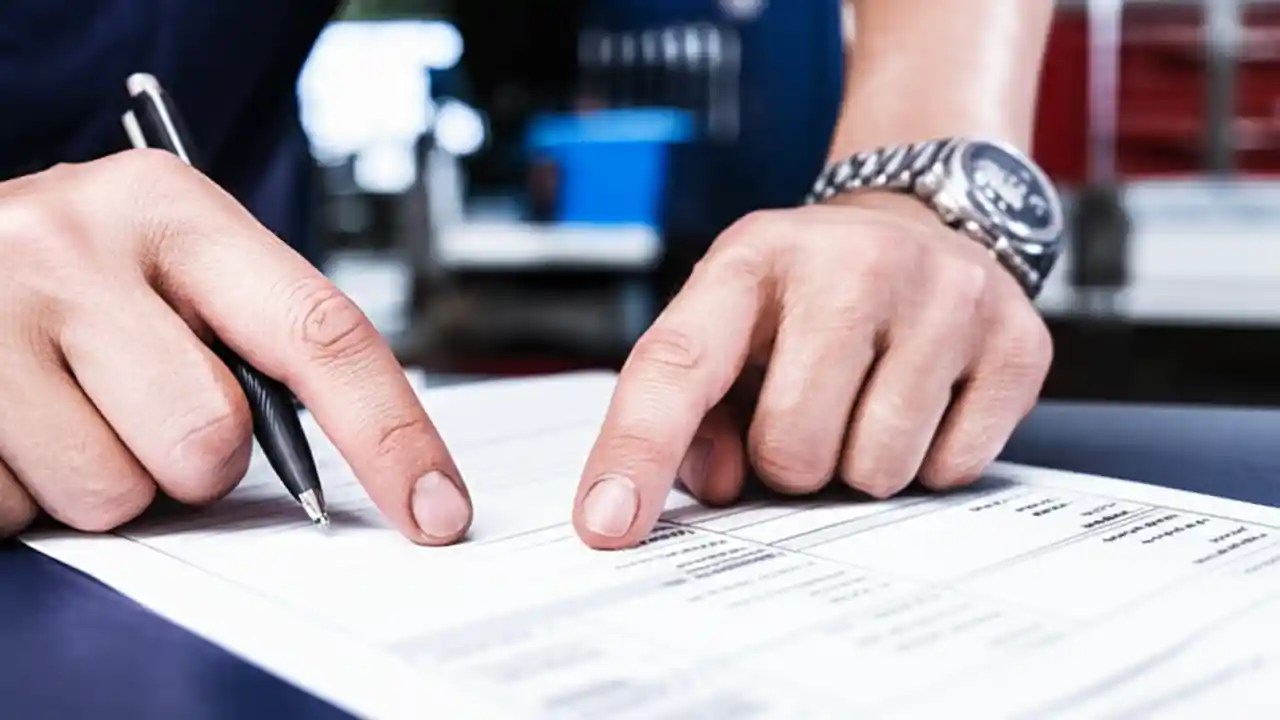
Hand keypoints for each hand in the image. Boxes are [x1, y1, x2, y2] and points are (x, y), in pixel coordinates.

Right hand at [0, 150, 470, 542]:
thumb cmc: (75, 271)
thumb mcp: (168, 264)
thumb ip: (257, 340)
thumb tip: (369, 467)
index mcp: (170, 206)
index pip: (320, 333)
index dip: (393, 434)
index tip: (438, 509)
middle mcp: (74, 244)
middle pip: (210, 444)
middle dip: (189, 457)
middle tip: (136, 399)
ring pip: (115, 496)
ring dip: (102, 478)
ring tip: (59, 403)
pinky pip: (20, 513)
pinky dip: (25, 492)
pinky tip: (11, 423)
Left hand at [573, 193, 1052, 547]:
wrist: (922, 223)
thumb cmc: (806, 300)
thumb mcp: (730, 330)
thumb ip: (691, 414)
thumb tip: (719, 485)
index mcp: (751, 260)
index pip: (678, 366)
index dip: (637, 452)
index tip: (606, 526)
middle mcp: (852, 262)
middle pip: (792, 449)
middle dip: (791, 462)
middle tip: (809, 413)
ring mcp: (946, 294)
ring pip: (877, 469)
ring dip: (860, 465)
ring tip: (865, 401)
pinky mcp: (1018, 339)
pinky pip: (951, 469)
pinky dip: (928, 461)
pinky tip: (924, 399)